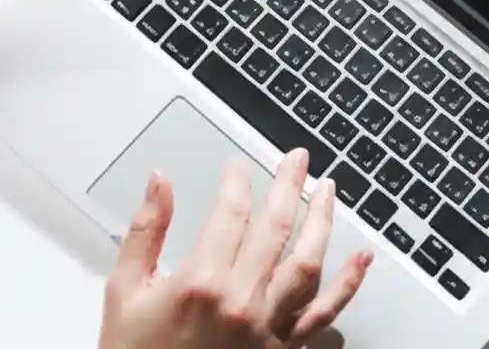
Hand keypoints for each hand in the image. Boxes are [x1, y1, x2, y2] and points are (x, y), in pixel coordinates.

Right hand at [99, 150, 372, 348]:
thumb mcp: (124, 290)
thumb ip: (145, 231)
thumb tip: (159, 181)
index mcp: (201, 282)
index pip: (230, 213)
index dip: (237, 181)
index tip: (237, 168)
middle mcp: (241, 301)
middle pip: (276, 226)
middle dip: (289, 184)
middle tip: (298, 159)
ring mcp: (267, 325)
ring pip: (308, 261)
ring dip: (322, 221)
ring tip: (327, 190)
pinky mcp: (282, 347)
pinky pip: (324, 312)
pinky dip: (349, 284)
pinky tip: (363, 257)